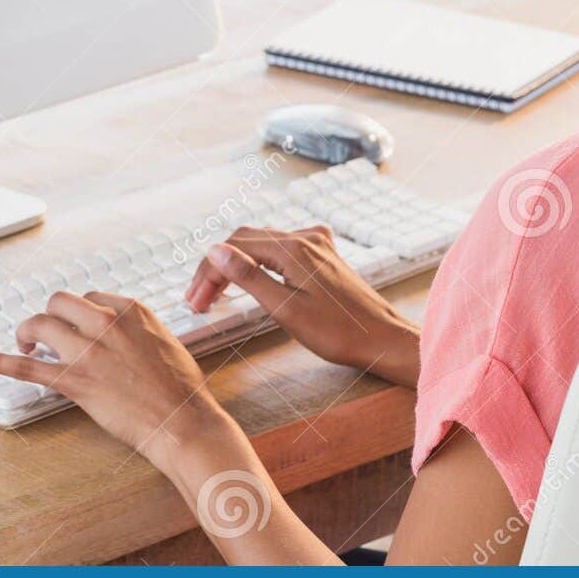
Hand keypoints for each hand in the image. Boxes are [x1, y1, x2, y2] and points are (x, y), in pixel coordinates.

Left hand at [0, 291, 235, 474]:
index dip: (80, 315)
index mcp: (130, 309)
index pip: (90, 297)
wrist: (183, 422)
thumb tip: (119, 331)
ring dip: (28, 333)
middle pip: (59, 301)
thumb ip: (136, 329)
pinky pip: (26, 367)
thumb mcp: (164, 340)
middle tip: (49, 337)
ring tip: (29, 347)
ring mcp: (87, 350)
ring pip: (40, 323)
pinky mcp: (74, 381)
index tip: (81, 330)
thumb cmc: (180, 388)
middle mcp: (106, 322)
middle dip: (50, 316)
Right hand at [188, 226, 419, 386]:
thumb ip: (250, 278)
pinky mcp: (323, 255)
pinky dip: (259, 260)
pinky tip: (252, 276)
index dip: (208, 273)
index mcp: (293, 249)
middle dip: (217, 268)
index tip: (195, 301)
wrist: (383, 339)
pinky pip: (281, 247)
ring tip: (217, 293)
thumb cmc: (339, 333)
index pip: (233, 249)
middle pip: (245, 241)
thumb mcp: (286, 309)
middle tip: (199, 301)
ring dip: (236, 265)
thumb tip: (215, 250)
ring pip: (261, 243)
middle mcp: (304, 238)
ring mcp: (316, 244)